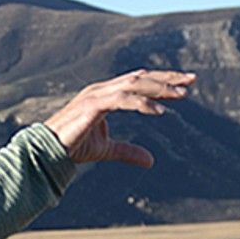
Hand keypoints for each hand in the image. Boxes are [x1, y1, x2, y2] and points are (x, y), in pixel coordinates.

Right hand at [42, 69, 195, 165]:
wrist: (47, 151)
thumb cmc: (72, 146)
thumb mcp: (106, 150)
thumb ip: (128, 152)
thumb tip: (151, 161)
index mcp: (106, 94)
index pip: (139, 81)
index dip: (162, 81)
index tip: (185, 84)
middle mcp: (102, 89)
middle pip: (141, 77)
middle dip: (167, 78)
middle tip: (192, 80)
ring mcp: (96, 95)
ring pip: (134, 84)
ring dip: (159, 88)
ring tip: (181, 94)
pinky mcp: (92, 106)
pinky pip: (122, 99)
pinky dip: (142, 103)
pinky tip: (160, 112)